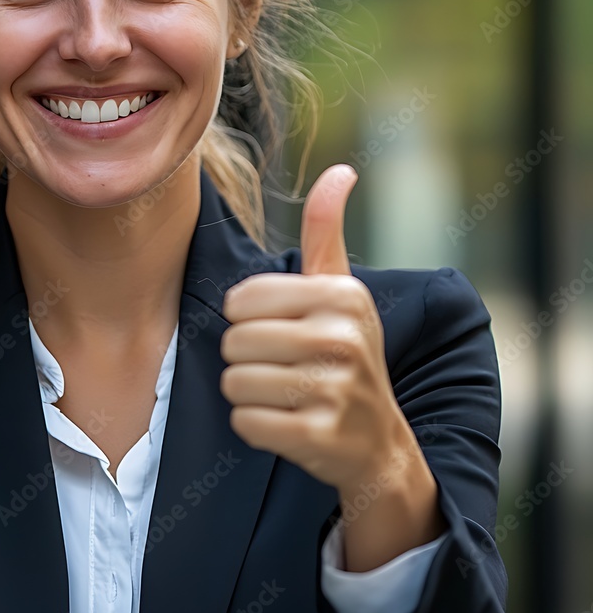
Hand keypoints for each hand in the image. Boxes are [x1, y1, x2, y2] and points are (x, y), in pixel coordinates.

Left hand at [219, 164, 442, 568]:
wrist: (379, 443)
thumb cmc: (344, 354)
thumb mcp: (341, 289)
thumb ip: (327, 230)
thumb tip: (342, 169)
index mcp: (342, 295)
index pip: (239, 299)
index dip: (246, 319)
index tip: (281, 331)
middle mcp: (343, 337)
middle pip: (232, 341)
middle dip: (246, 358)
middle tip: (284, 368)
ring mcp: (334, 389)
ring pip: (233, 381)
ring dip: (249, 393)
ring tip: (286, 394)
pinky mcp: (320, 436)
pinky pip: (245, 422)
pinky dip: (256, 427)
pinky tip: (289, 424)